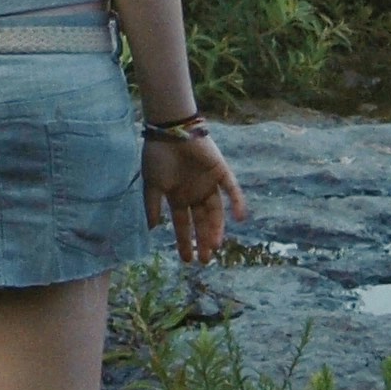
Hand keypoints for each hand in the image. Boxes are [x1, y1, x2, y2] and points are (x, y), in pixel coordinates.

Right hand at [145, 130, 244, 264]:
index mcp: (179, 197)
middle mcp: (195, 193)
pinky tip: (239, 218)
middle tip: (205, 260)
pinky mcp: (221, 172)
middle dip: (203, 240)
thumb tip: (151, 229)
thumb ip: (152, 207)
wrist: (169, 129)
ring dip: (216, 228)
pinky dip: (237, 203)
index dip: (185, 241)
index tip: (187, 260)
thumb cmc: (157, 155)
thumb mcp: (152, 185)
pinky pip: (232, 190)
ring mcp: (209, 183)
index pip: (184, 224)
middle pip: (202, 222)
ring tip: (214, 245)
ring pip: (216, 211)